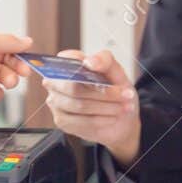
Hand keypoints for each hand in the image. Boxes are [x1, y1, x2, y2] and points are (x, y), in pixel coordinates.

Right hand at [38, 49, 141, 165]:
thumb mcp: (116, 71)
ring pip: (79, 106)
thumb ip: (104, 60)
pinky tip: (112, 118)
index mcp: (67, 62)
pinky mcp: (60, 120)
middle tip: (126, 95)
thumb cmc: (114, 89)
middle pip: (74, 87)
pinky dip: (101, 120)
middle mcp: (55, 81)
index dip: (85, 69)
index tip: (109, 78)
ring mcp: (55, 101)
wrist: (119, 117)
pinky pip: (80, 122)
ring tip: (124, 107)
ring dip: (106, 108)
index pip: (67, 61)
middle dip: (104, 93)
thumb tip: (90, 62)